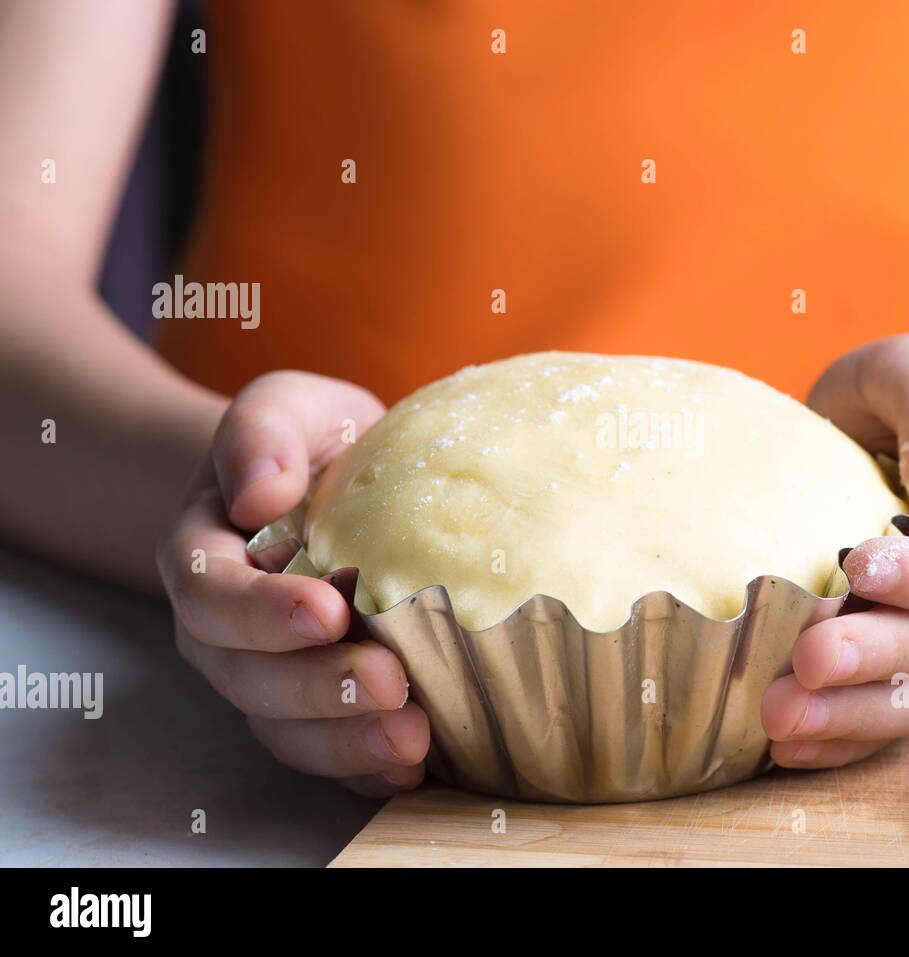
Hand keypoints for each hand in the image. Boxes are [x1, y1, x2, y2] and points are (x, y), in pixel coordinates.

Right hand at [156, 371, 429, 796]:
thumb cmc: (314, 443)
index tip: (327, 609)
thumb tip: (260, 491)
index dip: (262, 612)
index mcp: (204, 556)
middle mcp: (224, 631)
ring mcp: (268, 677)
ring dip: (345, 740)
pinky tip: (418, 764)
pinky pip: (328, 753)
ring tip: (412, 736)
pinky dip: (366, 767)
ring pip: (285, 728)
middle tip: (388, 682)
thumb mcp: (289, 408)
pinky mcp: (317, 710)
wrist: (344, 486)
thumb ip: (262, 433)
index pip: (211, 595)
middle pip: (248, 677)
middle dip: (317, 688)